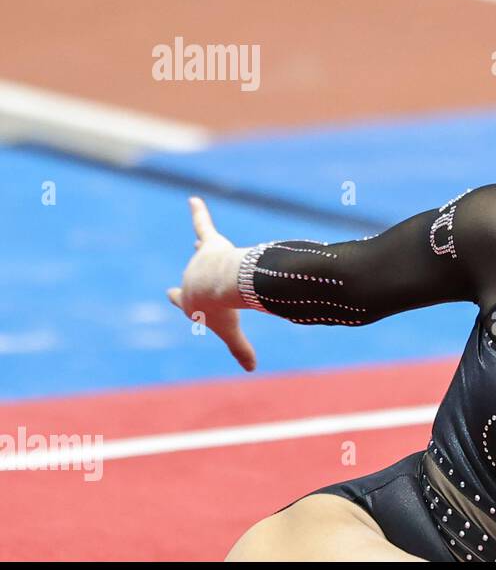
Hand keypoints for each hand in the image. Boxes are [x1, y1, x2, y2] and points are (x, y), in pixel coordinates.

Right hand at [166, 196, 257, 371]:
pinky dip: (198, 213)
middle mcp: (191, 279)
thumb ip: (240, 350)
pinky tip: (195, 200)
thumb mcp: (230, 332)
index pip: (184, 301)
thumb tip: (251, 369)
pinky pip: (202, 226)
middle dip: (200, 279)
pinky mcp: (210, 245)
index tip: (171, 293)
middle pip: (197, 278)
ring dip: (210, 256)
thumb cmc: (223, 310)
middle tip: (207, 283)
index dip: (181, 299)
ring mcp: (200, 261)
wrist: (221, 286)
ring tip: (208, 249)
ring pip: (205, 256)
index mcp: (191, 301)